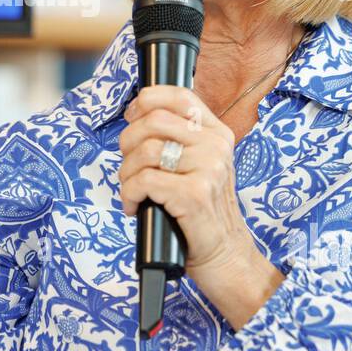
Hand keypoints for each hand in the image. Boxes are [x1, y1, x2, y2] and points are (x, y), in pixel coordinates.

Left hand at [118, 85, 270, 290]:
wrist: (225, 255)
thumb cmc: (202, 212)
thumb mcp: (201, 166)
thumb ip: (179, 140)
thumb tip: (137, 114)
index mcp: (217, 133)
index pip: (179, 95)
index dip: (146, 100)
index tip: (131, 118)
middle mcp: (216, 146)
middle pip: (154, 120)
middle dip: (128, 143)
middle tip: (129, 166)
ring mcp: (208, 169)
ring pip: (145, 151)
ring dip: (126, 173)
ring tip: (133, 191)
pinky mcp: (194, 194)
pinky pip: (143, 181)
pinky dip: (129, 194)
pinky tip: (135, 206)